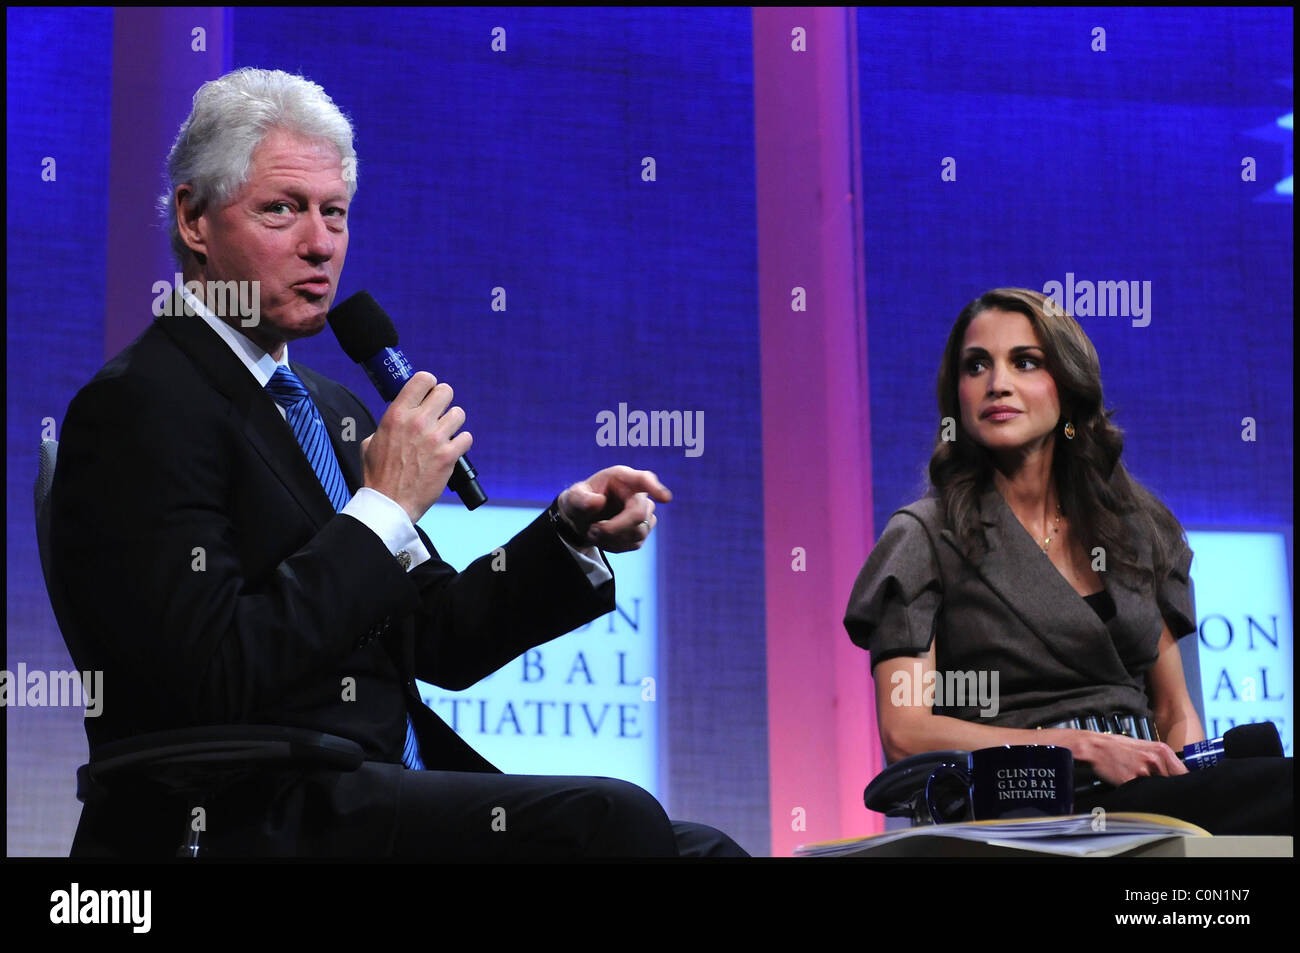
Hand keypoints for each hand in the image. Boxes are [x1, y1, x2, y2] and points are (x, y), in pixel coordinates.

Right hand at [360, 372, 471, 522]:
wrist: (389, 503)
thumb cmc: (378, 475)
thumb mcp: (371, 441)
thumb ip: (388, 424)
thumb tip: (398, 418)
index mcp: (397, 414)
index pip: (423, 379)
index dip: (429, 384)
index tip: (428, 393)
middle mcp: (417, 422)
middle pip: (446, 391)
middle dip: (443, 402)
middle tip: (438, 414)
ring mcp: (435, 438)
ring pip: (459, 413)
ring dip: (452, 423)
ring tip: (444, 435)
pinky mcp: (449, 456)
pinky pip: (466, 437)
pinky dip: (461, 444)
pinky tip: (451, 450)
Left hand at [556, 466, 671, 552]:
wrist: (583, 519)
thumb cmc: (581, 501)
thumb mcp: (573, 497)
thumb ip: (580, 498)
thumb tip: (598, 502)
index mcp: (623, 478)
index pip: (643, 480)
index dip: (655, 488)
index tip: (665, 498)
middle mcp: (638, 494)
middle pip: (639, 514)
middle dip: (615, 528)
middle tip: (592, 530)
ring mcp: (644, 514)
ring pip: (638, 532)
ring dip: (612, 538)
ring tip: (593, 532)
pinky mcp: (643, 531)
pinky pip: (635, 544)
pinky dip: (615, 545)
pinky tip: (603, 538)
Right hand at [1072, 730, 1187, 786]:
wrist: (1096, 747)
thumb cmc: (1118, 747)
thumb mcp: (1144, 747)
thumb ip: (1161, 760)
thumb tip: (1175, 774)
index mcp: (1161, 750)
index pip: (1184, 773)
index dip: (1183, 782)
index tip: (1181, 787)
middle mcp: (1155, 760)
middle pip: (1172, 782)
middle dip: (1165, 786)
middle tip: (1155, 785)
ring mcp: (1143, 771)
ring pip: (1157, 789)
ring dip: (1151, 790)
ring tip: (1138, 780)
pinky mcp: (1131, 781)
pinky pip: (1141, 792)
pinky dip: (1137, 791)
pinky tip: (1130, 783)